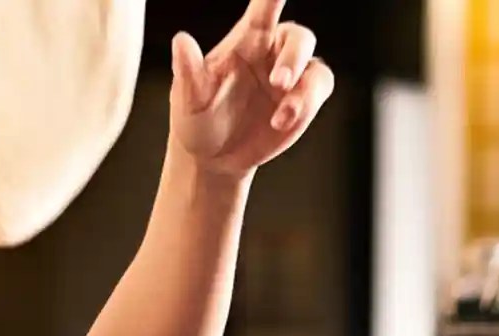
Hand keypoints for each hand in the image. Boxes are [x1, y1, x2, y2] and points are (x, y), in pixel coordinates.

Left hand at [169, 0, 333, 176]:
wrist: (212, 158)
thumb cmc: (196, 119)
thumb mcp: (187, 98)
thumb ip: (187, 70)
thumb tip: (180, 39)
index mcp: (245, 41)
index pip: (264, 9)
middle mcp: (272, 52)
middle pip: (298, 38)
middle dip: (294, 57)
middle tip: (279, 81)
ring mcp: (292, 75)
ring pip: (314, 67)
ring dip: (303, 91)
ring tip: (280, 117)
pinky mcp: (304, 98)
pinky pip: (318, 90)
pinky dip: (306, 105)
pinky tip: (281, 122)